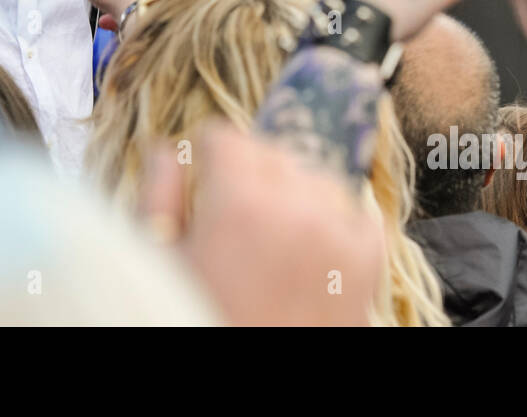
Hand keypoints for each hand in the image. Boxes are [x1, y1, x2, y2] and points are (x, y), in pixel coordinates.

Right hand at [140, 124, 383, 326]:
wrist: (251, 397)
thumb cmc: (196, 320)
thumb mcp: (159, 264)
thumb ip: (160, 196)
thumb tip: (165, 150)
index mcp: (238, 202)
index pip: (227, 136)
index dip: (208, 155)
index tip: (204, 175)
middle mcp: (296, 208)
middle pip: (272, 152)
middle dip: (250, 174)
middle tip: (232, 215)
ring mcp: (338, 234)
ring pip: (315, 177)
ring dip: (292, 194)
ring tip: (270, 237)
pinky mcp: (367, 262)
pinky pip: (355, 211)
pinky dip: (334, 219)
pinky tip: (307, 247)